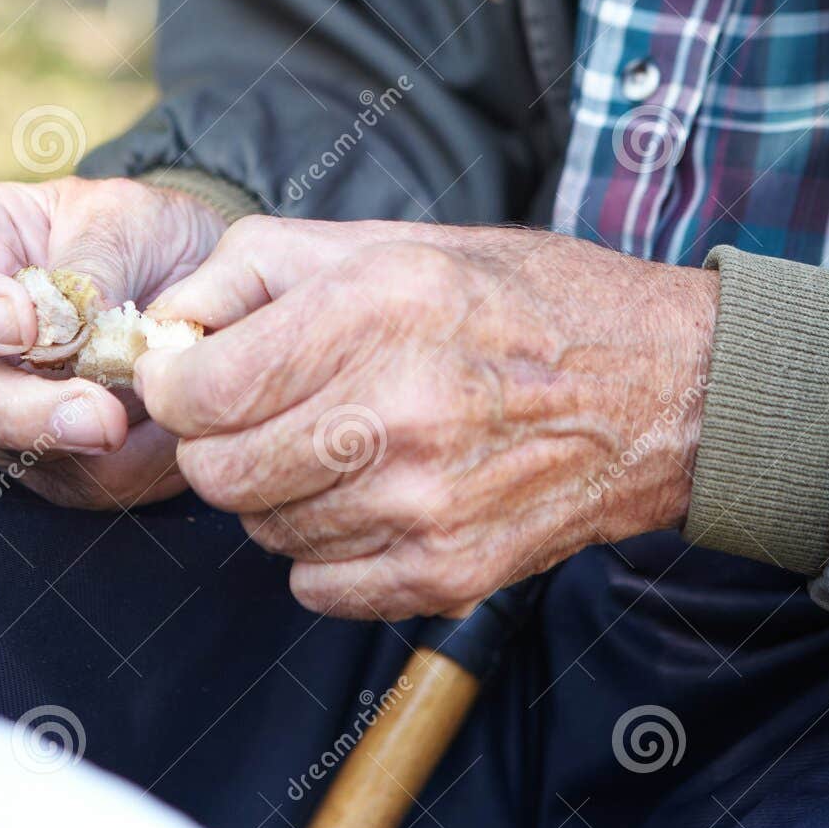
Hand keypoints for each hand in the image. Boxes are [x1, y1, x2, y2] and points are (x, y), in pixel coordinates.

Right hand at [0, 176, 225, 508]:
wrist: (213, 290)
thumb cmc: (151, 234)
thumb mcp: (128, 220)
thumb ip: (90, 263)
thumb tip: (69, 328)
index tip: (23, 322)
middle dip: (14, 411)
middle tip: (98, 415)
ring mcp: (3, 405)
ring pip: (2, 451)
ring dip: (75, 447)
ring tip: (139, 422)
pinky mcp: (55, 459)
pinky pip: (77, 483)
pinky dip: (128, 465)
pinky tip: (170, 433)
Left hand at [133, 218, 717, 618]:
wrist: (660, 389)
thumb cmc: (524, 303)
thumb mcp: (394, 241)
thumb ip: (261, 268)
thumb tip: (168, 323)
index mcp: (377, 314)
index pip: (199, 393)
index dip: (172, 384)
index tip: (191, 375)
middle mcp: (397, 416)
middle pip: (219, 472)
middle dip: (219, 439)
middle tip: (261, 411)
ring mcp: (424, 508)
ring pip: (263, 530)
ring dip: (278, 492)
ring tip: (340, 445)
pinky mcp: (446, 574)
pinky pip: (316, 585)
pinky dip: (324, 547)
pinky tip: (372, 496)